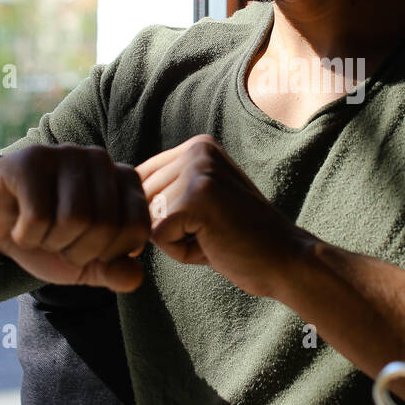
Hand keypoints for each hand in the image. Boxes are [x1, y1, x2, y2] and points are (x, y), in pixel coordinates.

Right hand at [0, 144, 150, 290]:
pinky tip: (17, 225)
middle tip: (55, 242)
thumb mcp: (84, 264)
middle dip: (77, 251)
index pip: (138, 227)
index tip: (85, 248)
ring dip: (50, 242)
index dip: (110, 254)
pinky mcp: (30, 159)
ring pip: (74, 218)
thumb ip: (113, 271)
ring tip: (38, 231)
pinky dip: (26, 236)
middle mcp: (100, 160)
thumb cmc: (45, 239)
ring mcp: (65, 153)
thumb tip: (134, 278)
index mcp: (124, 180)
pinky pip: (39, 215)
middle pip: (106, 225)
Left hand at [135, 134, 313, 297]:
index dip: (165, 213)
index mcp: (197, 145)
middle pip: (141, 199)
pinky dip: (181, 252)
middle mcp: (196, 149)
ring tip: (214, 236)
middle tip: (213, 231)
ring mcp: (196, 171)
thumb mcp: (204, 198)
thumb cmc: (241, 238)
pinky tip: (214, 245)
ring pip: (147, 218)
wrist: (285, 259)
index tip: (208, 220)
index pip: (143, 180)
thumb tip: (118, 188)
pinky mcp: (195, 199)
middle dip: (168, 228)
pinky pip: (157, 236)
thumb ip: (170, 186)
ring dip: (174, 240)